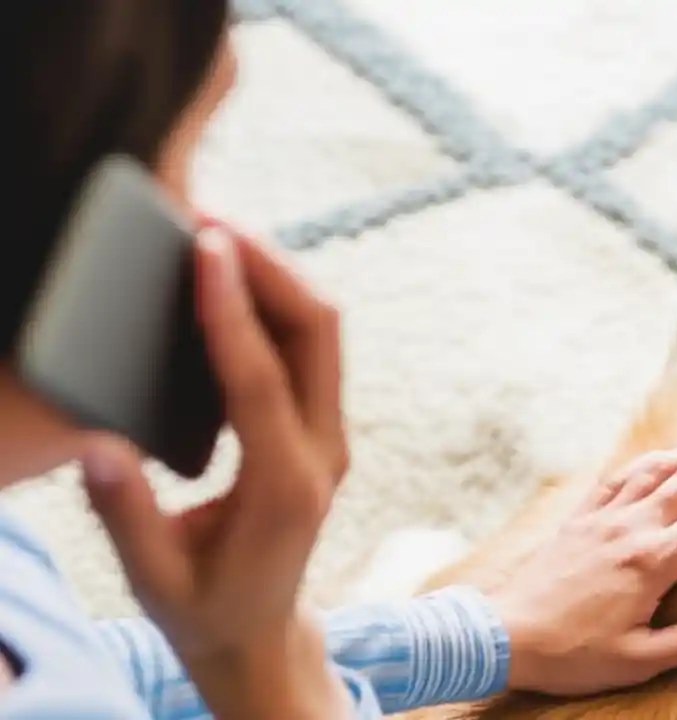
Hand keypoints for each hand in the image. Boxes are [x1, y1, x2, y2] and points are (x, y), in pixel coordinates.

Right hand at [80, 223, 348, 718]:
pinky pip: (309, 349)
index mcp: (285, 488)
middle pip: (318, 336)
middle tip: (209, 220)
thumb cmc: (205, 608)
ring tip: (216, 234)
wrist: (260, 632)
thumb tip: (100, 449)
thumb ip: (129, 516)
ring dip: (277, 277)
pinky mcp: (319, 428)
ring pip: (321, 334)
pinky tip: (232, 279)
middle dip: (271, 269)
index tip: (206, 249)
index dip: (232, 310)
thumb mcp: (155, 579)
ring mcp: (329, 437)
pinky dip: (276, 304)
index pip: (263, 381)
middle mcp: (322, 453)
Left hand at [490, 424, 676, 695]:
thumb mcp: (636, 660)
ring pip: (658, 469)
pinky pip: (619, 476)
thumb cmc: (572, 653)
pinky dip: (647, 459)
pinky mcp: (580, 518)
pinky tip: (661, 454)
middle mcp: (631, 528)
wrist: (505, 634)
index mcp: (652, 561)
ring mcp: (603, 517)